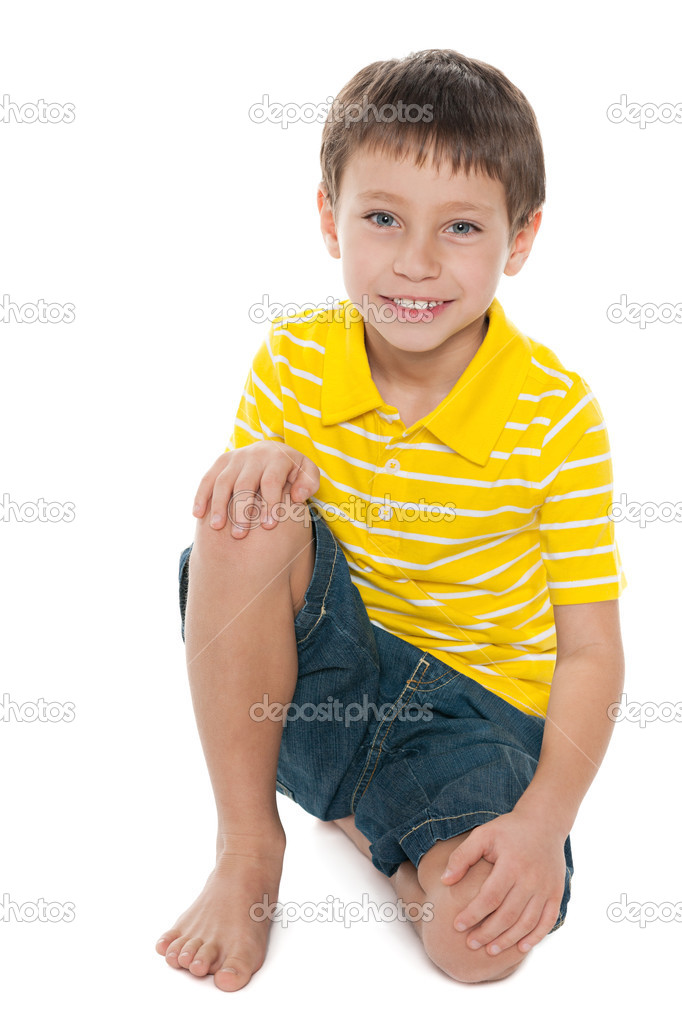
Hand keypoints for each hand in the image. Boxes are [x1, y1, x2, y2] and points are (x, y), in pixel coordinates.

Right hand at [193, 441, 319, 536]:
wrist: (273, 452)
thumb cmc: (293, 471)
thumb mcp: (308, 474)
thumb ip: (309, 484)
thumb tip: (297, 496)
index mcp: (277, 457)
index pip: (271, 482)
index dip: (269, 504)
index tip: (269, 527)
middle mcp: (254, 455)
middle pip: (244, 484)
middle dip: (241, 510)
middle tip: (240, 535)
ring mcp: (235, 457)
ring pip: (223, 482)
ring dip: (218, 505)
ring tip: (217, 527)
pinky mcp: (221, 462)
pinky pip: (208, 478)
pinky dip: (201, 495)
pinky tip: (198, 514)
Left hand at [440, 810, 566, 955]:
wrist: (544, 823)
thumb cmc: (508, 830)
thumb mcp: (483, 834)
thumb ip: (462, 856)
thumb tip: (445, 881)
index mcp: (511, 864)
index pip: (490, 897)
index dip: (473, 914)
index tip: (457, 925)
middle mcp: (531, 878)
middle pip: (508, 915)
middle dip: (487, 933)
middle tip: (471, 944)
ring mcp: (546, 888)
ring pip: (527, 923)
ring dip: (508, 940)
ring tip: (491, 949)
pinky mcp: (556, 893)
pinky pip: (547, 922)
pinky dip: (535, 938)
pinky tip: (521, 947)